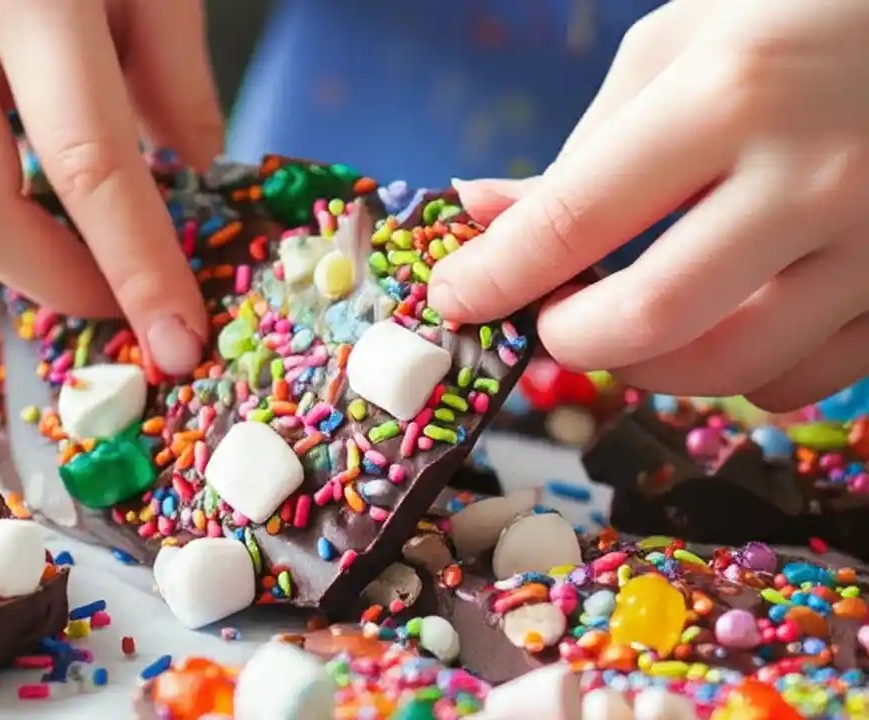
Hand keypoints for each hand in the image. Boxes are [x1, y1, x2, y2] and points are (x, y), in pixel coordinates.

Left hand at [428, 0, 868, 410]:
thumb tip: (483, 216)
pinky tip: (718, 328)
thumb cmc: (798, 15)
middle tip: (549, 318)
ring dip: (647, 367)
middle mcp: (810, 177)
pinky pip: (802, 380)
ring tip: (622, 323)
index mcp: (728, 97)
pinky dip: (738, 376)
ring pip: (730, 369)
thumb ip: (586, 147)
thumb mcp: (680, 47)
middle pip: (649, 319)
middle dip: (567, 337)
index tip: (454, 299)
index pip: (575, 221)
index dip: (496, 276)